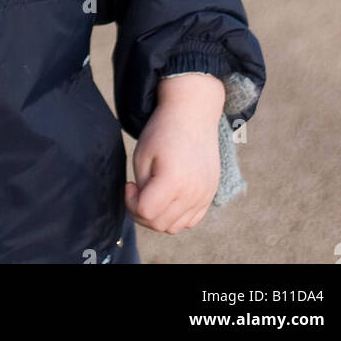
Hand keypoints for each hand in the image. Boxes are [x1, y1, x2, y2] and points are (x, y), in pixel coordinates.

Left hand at [124, 74, 224, 233]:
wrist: (193, 113)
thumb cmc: (163, 130)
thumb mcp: (142, 156)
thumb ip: (142, 188)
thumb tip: (144, 208)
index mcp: (173, 180)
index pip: (146, 213)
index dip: (131, 203)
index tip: (130, 184)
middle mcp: (193, 192)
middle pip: (160, 225)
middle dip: (141, 213)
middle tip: (137, 191)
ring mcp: (204, 195)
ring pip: (176, 227)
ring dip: (159, 217)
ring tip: (152, 194)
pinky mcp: (210, 193)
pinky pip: (191, 220)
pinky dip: (176, 216)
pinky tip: (168, 197)